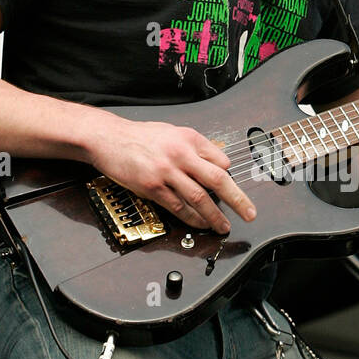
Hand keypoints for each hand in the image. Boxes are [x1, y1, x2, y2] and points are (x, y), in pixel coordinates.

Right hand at [88, 114, 255, 234]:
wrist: (108, 139)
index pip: (220, 160)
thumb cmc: (140, 136)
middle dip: (237, 199)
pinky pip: (178, 207)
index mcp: (189, 138)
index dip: (229, 177)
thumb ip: (196, 146)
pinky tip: (200, 223)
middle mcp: (180, 154)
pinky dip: (192, 218)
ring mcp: (166, 172)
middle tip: (249, 213)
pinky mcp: (152, 187)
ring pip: (199, 198)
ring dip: (214, 216)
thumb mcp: (173, 132)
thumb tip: (219, 162)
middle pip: (217, 179)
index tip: (235, 190)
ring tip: (224, 226)